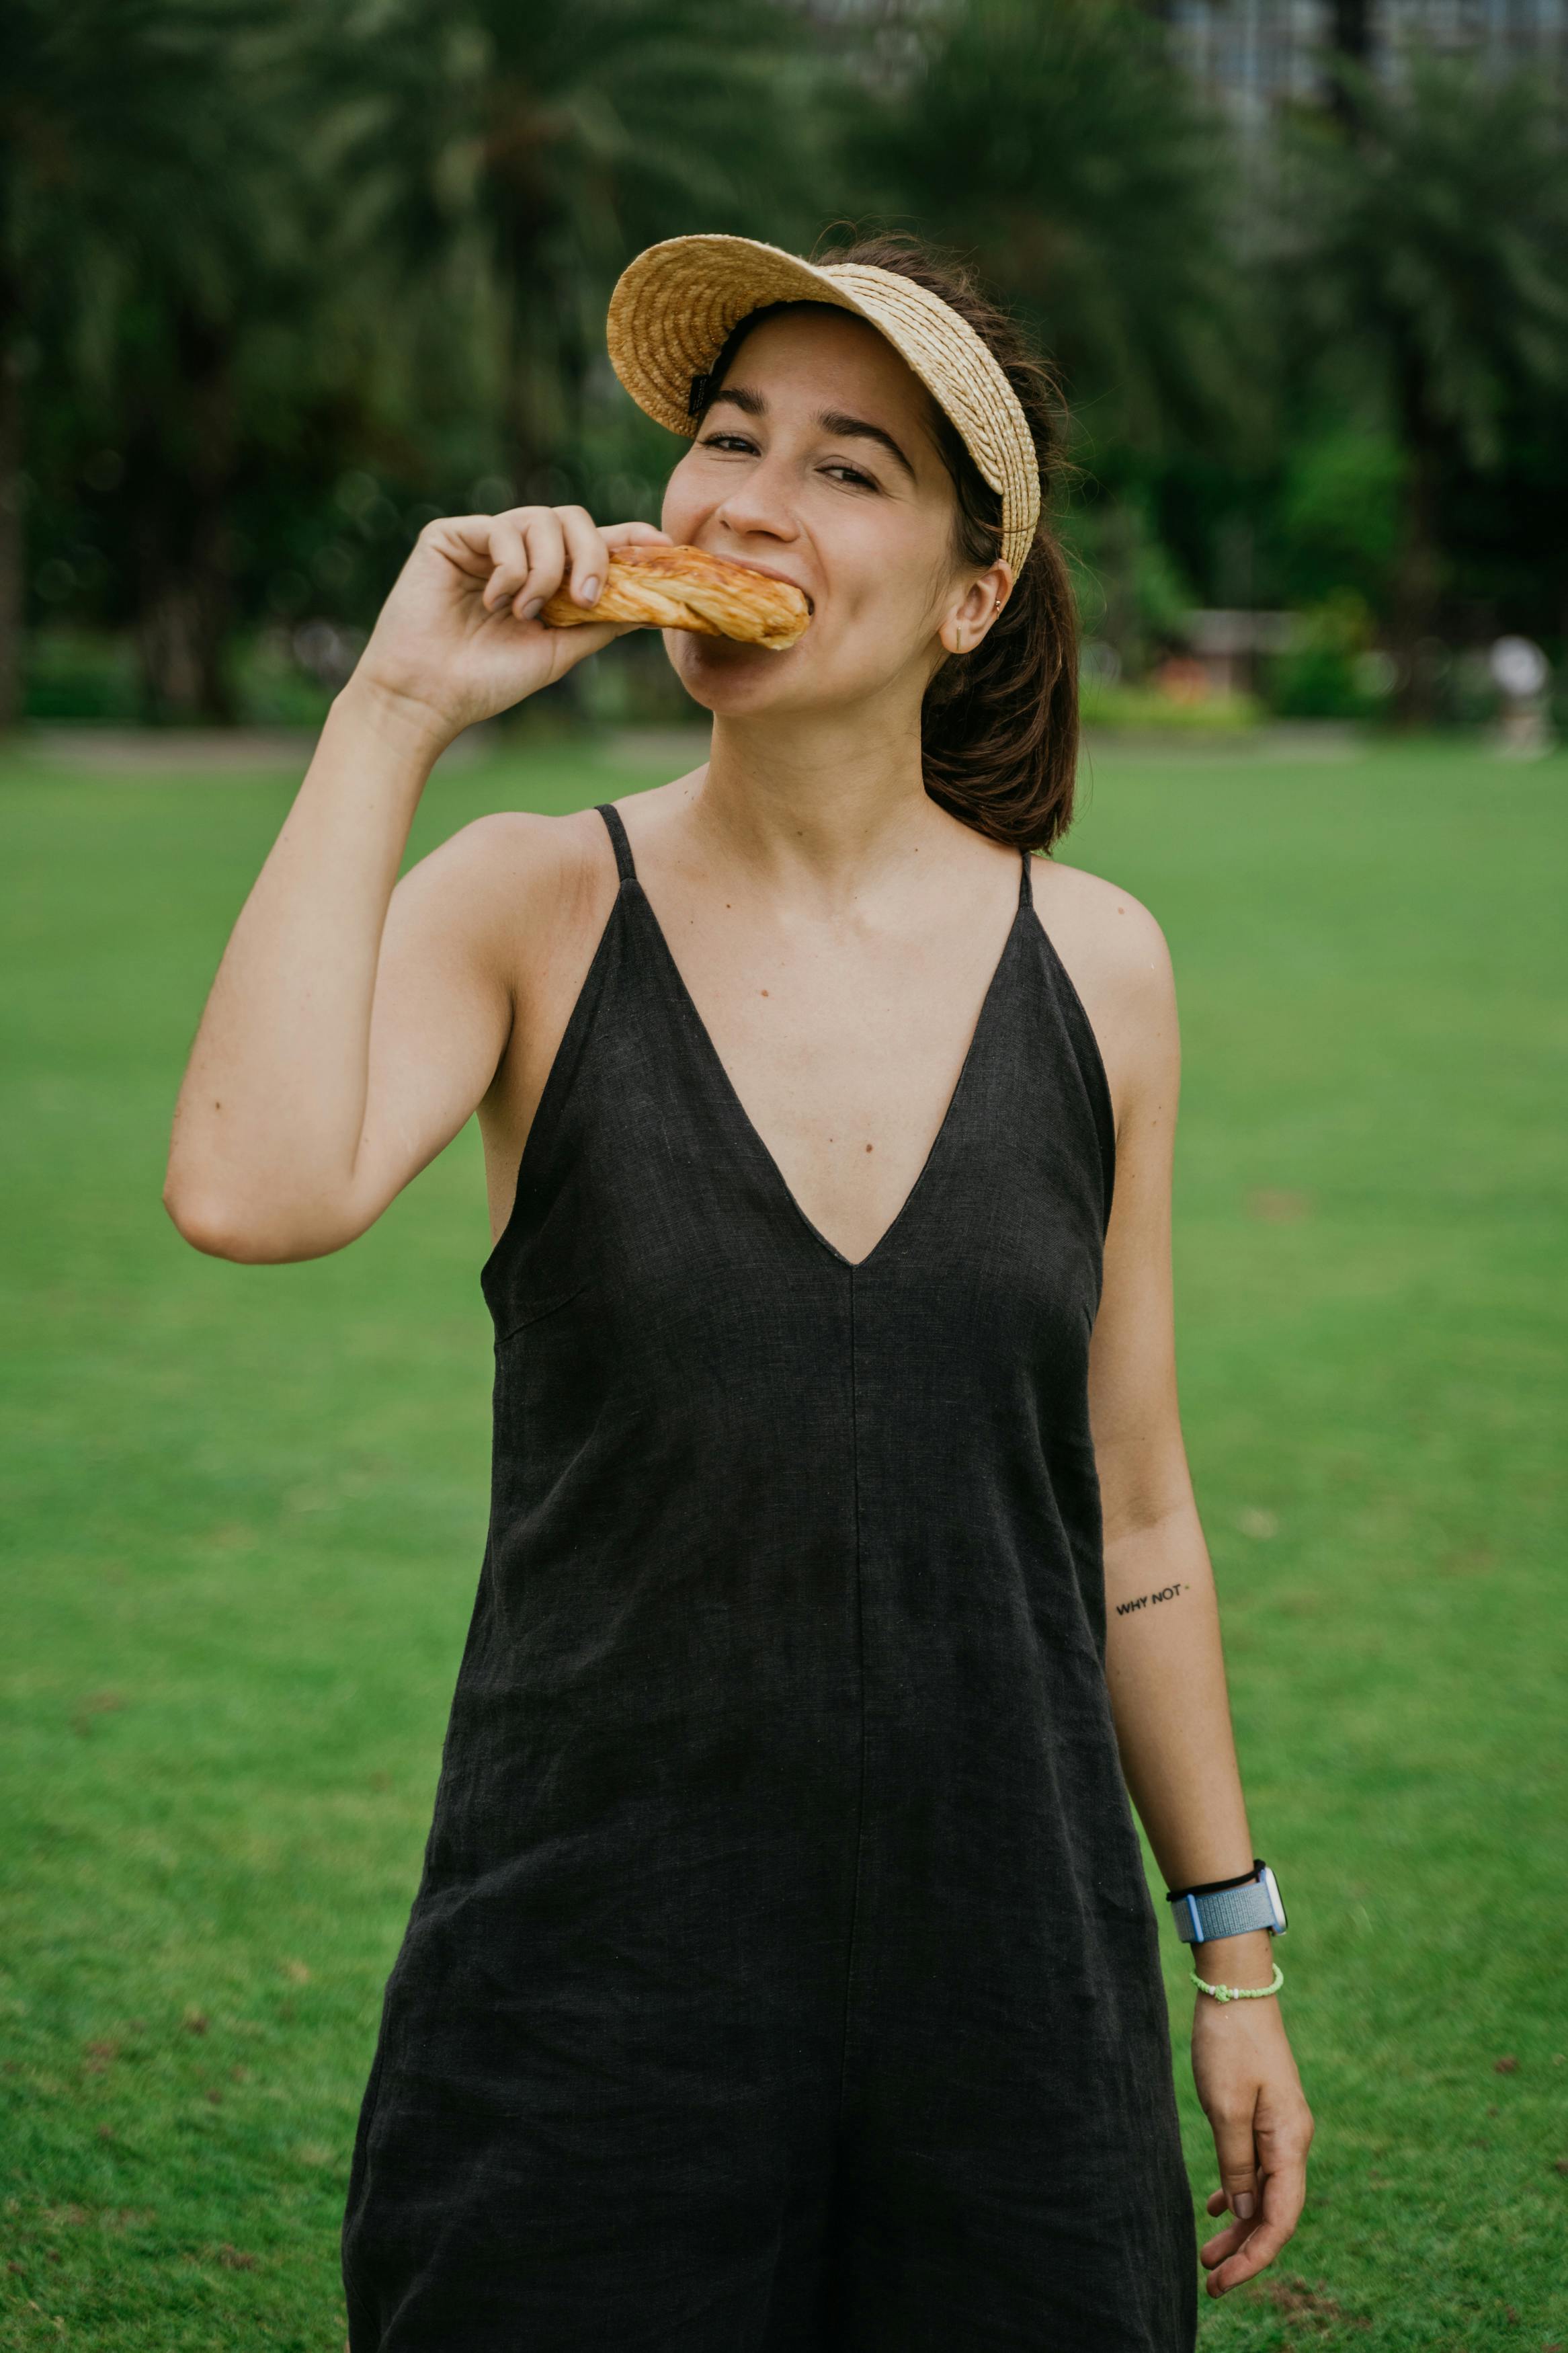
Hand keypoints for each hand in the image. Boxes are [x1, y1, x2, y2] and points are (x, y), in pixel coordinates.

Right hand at [344, 505, 673, 745]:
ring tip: (526, 613)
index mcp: (542, 577)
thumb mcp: (559, 652)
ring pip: (542, 519)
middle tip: (589, 598)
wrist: (427, 697)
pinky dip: (511, 569)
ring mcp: (482, 540)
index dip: (629, 536)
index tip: (663, 542)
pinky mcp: (450, 535)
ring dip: (547, 570)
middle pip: (573, 518)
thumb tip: (655, 605)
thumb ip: (601, 625)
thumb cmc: (486, 681)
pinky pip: (501, 529)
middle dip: (592, 553)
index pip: (591, 542)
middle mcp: (515, 552)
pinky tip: (494, 603)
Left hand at [1191, 1987, 1313, 2297]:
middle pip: (1274, 2211)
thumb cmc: (1230, 2043)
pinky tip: (1217, 2208)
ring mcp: (1279, 2127)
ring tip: (1208, 2256)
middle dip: (1245, 2250)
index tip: (1225, 2280)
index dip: (1255, 2255)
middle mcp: (1292, 2139)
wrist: (1237, 1987)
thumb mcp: (1226, 2108)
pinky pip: (1255, 2167)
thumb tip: (1244, 2213)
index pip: (1281, 2217)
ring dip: (1239, 2225)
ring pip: (1263, 2192)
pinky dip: (1237, 2191)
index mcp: (1290, 2140)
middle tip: (1211, 2281)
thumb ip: (1236, 2163)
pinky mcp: (1263, 2114)